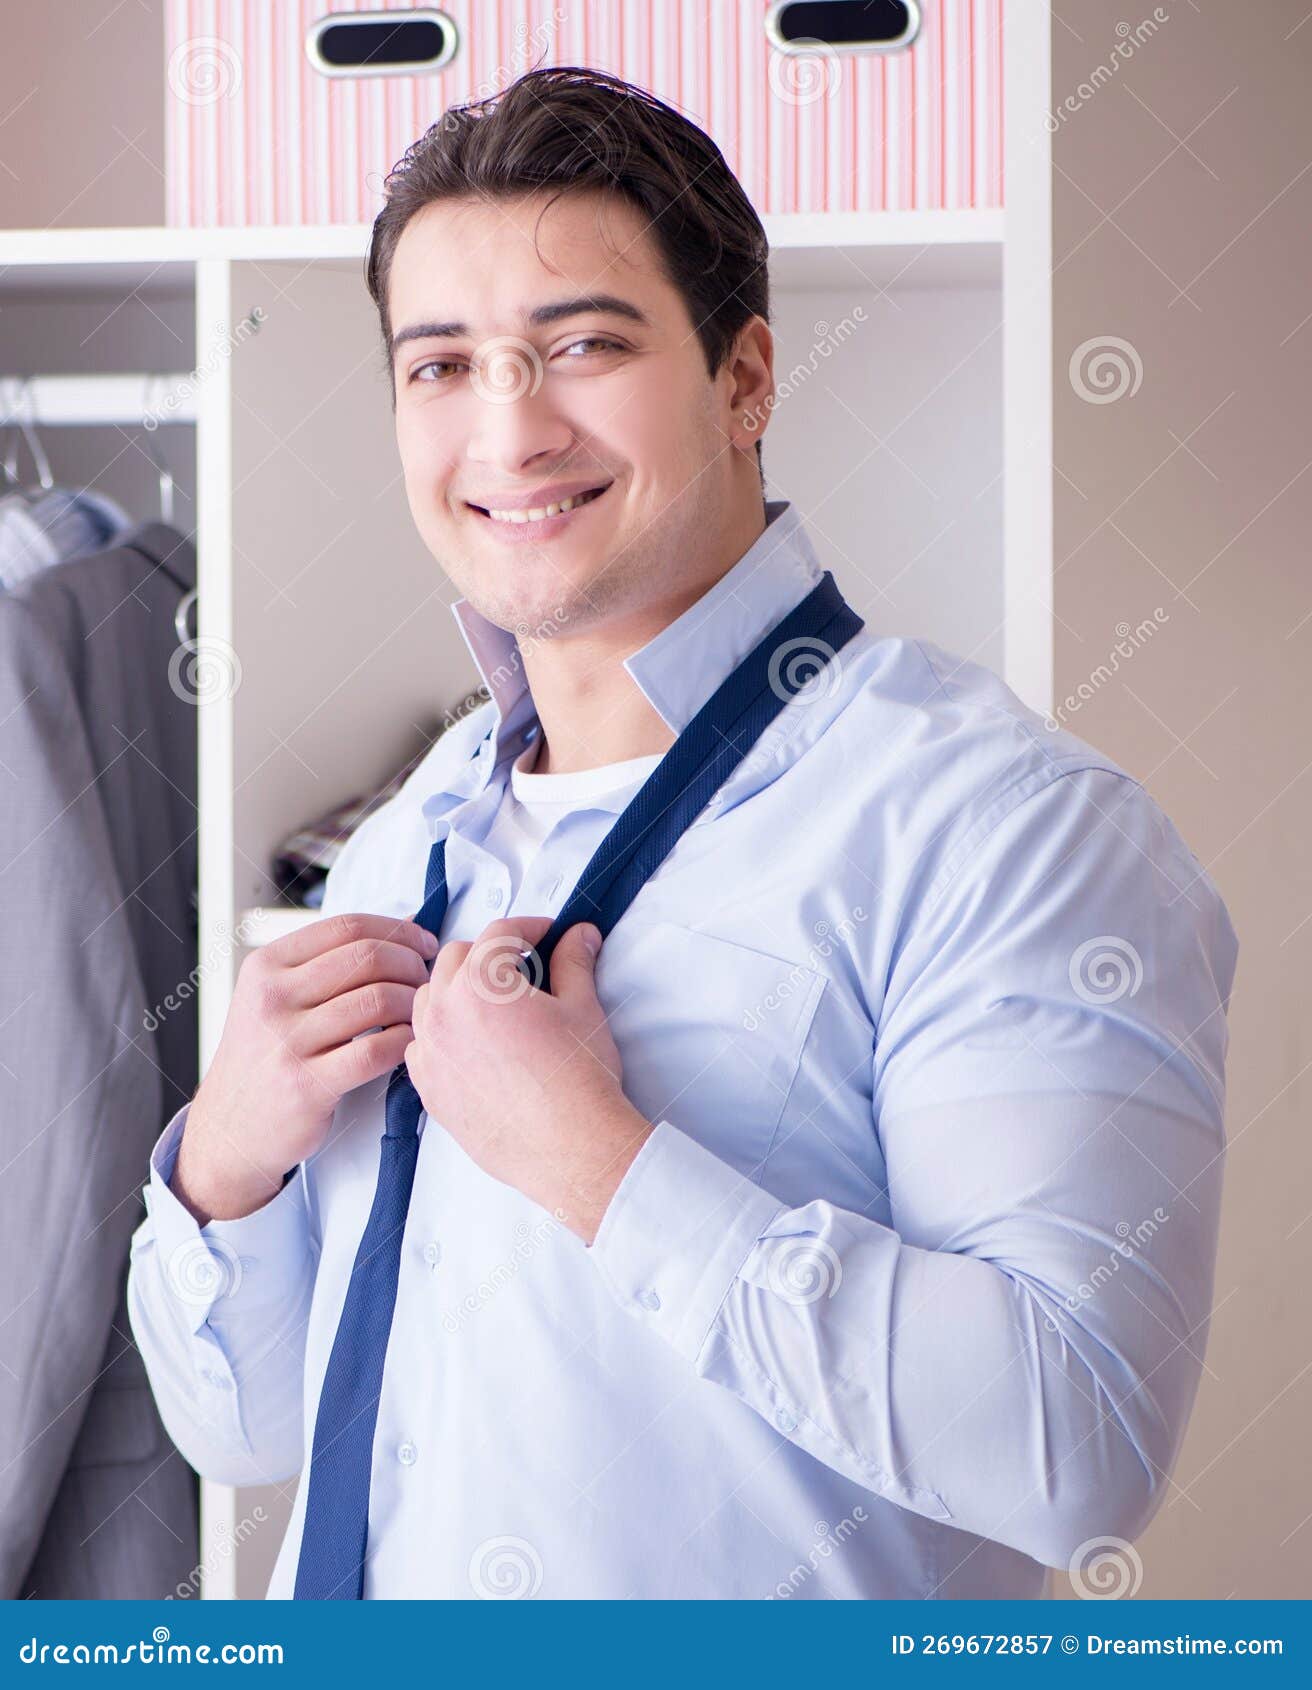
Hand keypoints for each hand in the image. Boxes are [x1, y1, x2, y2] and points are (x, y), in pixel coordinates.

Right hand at [173, 913, 438, 1222]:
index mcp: (266, 966)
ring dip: (412, 1003)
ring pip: (377, 1000)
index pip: (346, 927)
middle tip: (426, 981)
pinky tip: (408, 1043)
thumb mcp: (275, 997)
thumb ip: (328, 962)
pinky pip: (376, 1051)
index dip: (397, 930)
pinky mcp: (306, 1084)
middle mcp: (271, 997)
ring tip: (418, 1013)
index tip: (424, 943)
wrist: (230, 1127)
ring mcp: (286, 1041)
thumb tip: (405, 925)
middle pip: (367, 958)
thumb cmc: (267, 1055)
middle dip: (411, 964)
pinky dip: (405, 1041)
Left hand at [404, 917, 653, 1243]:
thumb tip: (580, 936)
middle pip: (455, 958)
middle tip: (523, 967)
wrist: (571, 1147)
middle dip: (488, 954)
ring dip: (456, 990)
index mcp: (480, 983)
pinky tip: (472, 1044)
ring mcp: (430, 1052)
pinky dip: (441, 1034)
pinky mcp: (428, 1088)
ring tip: (492, 1004)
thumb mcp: (582, 1007)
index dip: (529, 927)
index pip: (499, 933)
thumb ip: (574, 962)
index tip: (546, 935)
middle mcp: (444, 1013)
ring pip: (429, 998)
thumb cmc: (578, 1079)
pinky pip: (420, 1045)